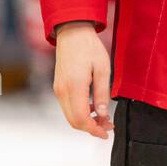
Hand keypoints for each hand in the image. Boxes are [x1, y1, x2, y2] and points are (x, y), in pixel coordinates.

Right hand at [53, 22, 113, 137]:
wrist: (72, 33)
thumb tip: (102, 114)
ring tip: (103, 118)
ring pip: (70, 116)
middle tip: (108, 126)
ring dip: (85, 121)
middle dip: (91, 128)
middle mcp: (62, 91)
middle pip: (74, 121)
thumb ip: (102, 93)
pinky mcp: (58, 87)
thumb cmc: (89, 47)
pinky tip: (93, 108)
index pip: (81, 119)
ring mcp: (58, 89)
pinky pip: (67, 107)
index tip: (106, 132)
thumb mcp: (102, 69)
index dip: (94, 130)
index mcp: (74, 86)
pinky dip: (79, 113)